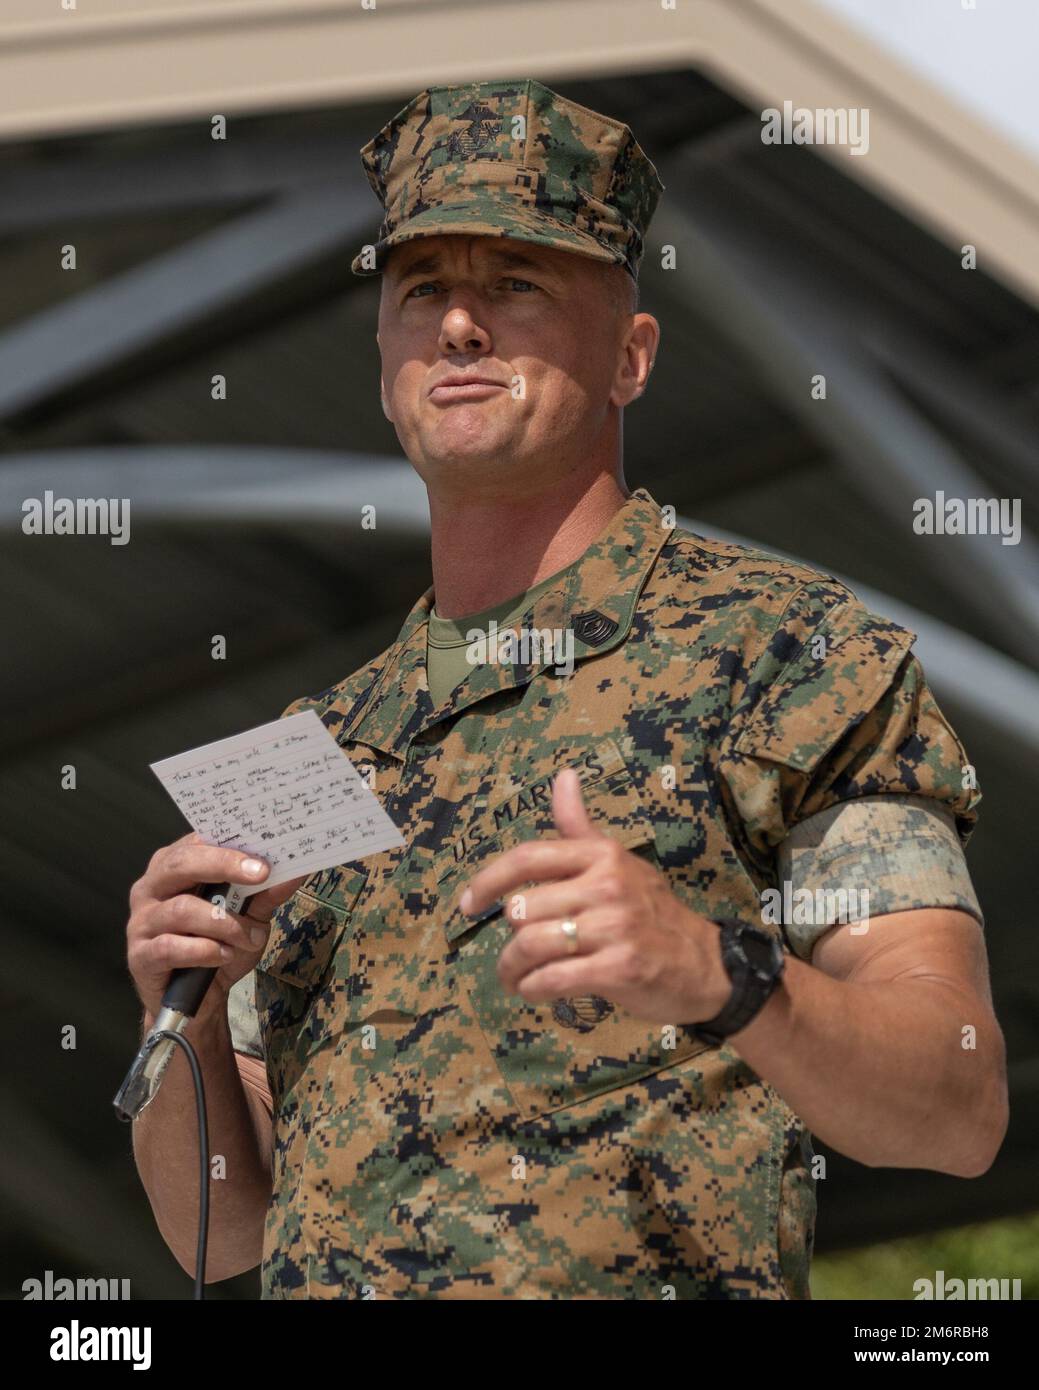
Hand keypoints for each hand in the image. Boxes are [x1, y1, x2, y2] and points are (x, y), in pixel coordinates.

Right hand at [126, 830, 305, 1024]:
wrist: (197, 1002)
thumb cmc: (219, 948)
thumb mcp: (249, 918)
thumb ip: (266, 894)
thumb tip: (297, 870)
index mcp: (173, 868)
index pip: (195, 843)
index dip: (228, 846)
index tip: (262, 855)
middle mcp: (151, 888)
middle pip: (180, 864)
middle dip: (223, 865)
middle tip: (260, 874)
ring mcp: (141, 922)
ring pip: (181, 909)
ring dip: (224, 924)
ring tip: (248, 938)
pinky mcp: (140, 955)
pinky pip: (171, 946)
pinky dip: (204, 950)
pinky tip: (224, 955)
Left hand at [458, 768, 730, 1025]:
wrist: (706, 964)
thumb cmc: (651, 912)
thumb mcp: (617, 862)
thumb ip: (579, 826)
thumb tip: (563, 776)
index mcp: (601, 855)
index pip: (528, 858)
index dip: (487, 880)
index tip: (466, 904)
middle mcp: (607, 885)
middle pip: (522, 909)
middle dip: (508, 939)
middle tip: (513, 956)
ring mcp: (614, 927)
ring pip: (531, 945)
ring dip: (512, 969)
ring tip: (515, 979)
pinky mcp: (619, 969)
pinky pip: (553, 979)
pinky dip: (534, 989)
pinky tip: (536, 991)